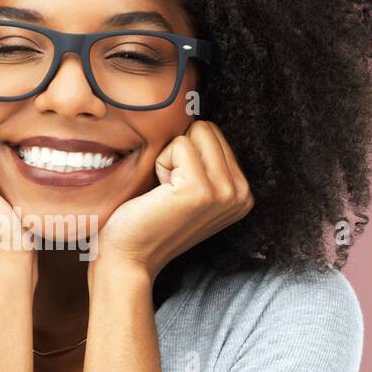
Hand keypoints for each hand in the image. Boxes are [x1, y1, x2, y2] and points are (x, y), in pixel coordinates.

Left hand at [92, 120, 253, 281]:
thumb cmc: (148, 218)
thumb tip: (198, 115)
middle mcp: (242, 194)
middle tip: (168, 190)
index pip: (215, 134)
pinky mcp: (201, 190)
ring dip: (170, 158)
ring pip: (196, 132)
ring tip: (165, 192)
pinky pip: (179, 145)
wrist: (128, 257)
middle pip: (208, 128)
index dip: (185, 155)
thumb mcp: (189, 187)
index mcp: (242, 192)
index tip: (177, 190)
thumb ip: (206, 160)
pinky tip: (159, 195)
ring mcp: (225, 193)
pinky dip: (161, 164)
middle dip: (180, 152)